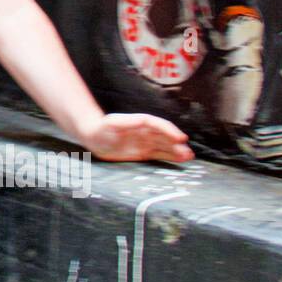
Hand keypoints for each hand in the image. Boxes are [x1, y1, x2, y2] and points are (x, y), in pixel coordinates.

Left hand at [78, 112, 193, 163]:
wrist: (93, 136)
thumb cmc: (102, 128)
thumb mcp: (114, 123)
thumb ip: (129, 122)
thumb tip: (143, 122)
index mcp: (141, 122)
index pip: (158, 125)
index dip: (169, 131)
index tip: (180, 138)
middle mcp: (146, 132)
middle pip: (164, 137)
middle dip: (176, 144)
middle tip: (188, 152)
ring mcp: (145, 142)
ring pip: (164, 146)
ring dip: (176, 151)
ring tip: (188, 156)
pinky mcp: (143, 153)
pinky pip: (159, 154)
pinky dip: (169, 157)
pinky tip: (179, 159)